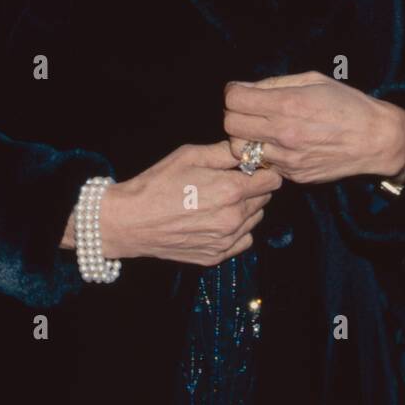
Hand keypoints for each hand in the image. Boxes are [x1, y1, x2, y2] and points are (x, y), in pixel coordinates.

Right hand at [60, 140, 282, 266]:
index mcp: (230, 190)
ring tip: (219, 200)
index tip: (251, 167)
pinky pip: (243, 240)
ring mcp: (225, 241)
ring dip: (246, 208)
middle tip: (230, 181)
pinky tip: (216, 219)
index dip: (264, 170)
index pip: (272, 180)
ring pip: (255, 219)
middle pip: (265, 199)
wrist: (131, 221)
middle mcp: (233, 218)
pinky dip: (237, 230)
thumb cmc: (158, 183)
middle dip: (253, 188)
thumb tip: (247, 148)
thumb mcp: (190, 155)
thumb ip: (224, 152)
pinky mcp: (216, 256)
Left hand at [223, 71, 404, 185]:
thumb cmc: (347, 103)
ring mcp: (287, 158)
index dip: (234, 93)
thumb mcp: (313, 80)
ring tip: (260, 130)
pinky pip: (263, 164)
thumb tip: (245, 88)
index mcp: (287, 105)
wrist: (375, 139)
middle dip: (235, 114)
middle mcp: (283, 133)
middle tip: (249, 110)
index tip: (242, 92)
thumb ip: (275, 83)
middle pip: (230, 125)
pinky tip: (279, 144)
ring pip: (240, 149)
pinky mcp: (293, 175)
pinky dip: (264, 154)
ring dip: (245, 137)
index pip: (234, 100)